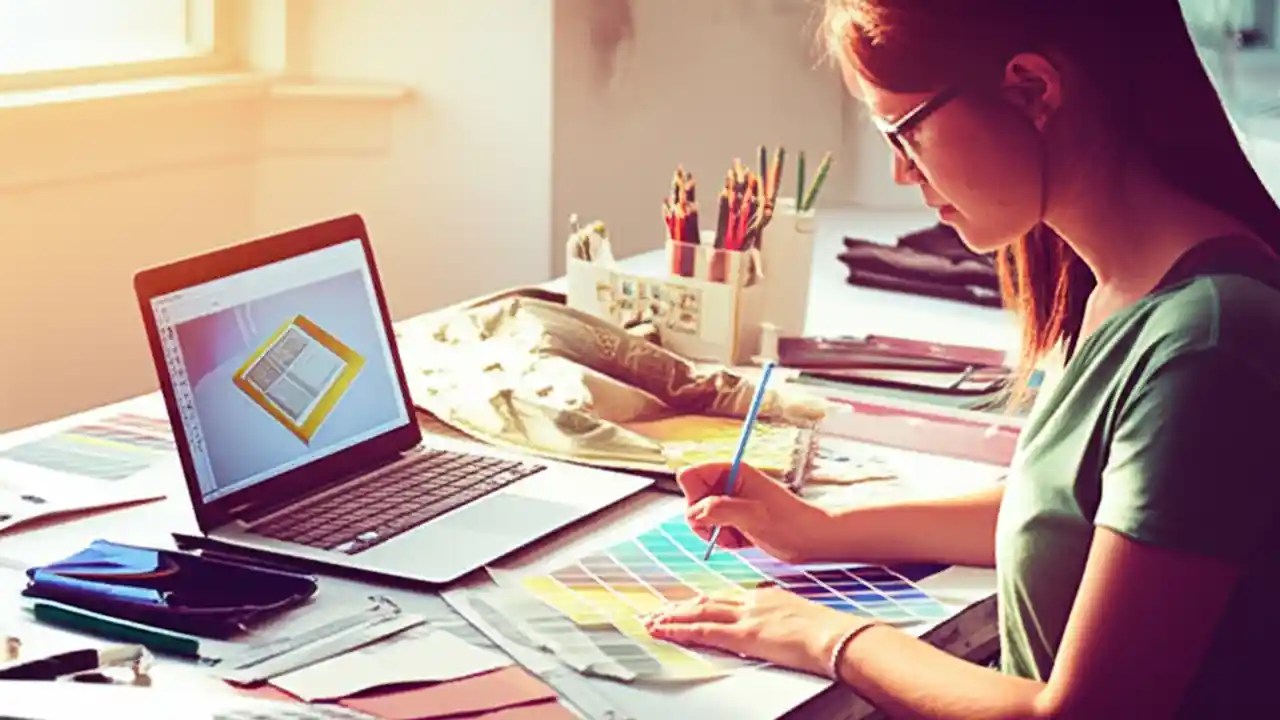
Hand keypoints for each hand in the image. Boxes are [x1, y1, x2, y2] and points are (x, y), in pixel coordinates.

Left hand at [644, 587, 866, 676]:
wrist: (836, 636)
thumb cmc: (830, 632)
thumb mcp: (805, 619)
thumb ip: (787, 620)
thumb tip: (784, 629)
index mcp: (768, 597)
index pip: (728, 597)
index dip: (706, 601)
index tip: (691, 604)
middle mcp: (753, 602)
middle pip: (709, 601)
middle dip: (683, 607)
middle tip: (661, 610)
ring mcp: (746, 617)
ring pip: (699, 612)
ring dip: (673, 617)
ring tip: (653, 621)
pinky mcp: (742, 635)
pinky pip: (702, 631)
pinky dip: (678, 630)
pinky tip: (663, 631)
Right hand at [676, 461, 830, 562]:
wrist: (813, 541)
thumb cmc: (790, 524)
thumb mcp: (753, 516)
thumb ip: (719, 510)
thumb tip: (693, 512)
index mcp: (733, 473)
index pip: (691, 475)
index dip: (694, 495)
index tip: (711, 511)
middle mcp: (730, 485)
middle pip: (693, 498)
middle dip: (703, 519)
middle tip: (725, 529)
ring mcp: (733, 504)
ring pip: (701, 518)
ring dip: (713, 533)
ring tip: (736, 537)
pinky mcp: (737, 521)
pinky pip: (714, 531)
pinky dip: (723, 540)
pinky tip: (742, 543)